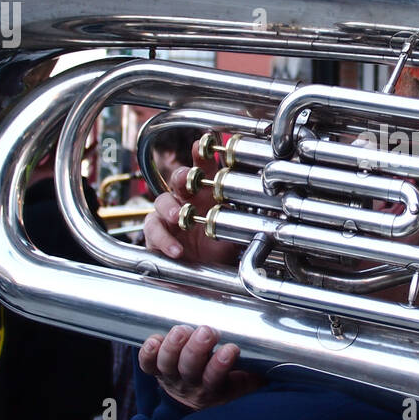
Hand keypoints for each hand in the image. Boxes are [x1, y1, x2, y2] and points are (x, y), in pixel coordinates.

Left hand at [138, 324, 262, 410]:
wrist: (200, 402)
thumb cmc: (229, 385)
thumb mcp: (249, 385)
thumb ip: (262, 371)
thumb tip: (286, 350)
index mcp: (215, 389)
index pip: (216, 379)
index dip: (221, 364)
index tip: (232, 349)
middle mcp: (191, 384)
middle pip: (190, 368)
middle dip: (197, 348)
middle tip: (208, 331)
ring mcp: (172, 377)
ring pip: (168, 363)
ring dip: (174, 345)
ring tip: (183, 330)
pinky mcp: (157, 371)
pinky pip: (148, 364)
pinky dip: (149, 352)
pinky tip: (155, 339)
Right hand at [142, 151, 238, 267]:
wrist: (201, 278)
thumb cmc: (218, 252)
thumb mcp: (234, 236)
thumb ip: (243, 223)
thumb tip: (264, 213)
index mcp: (206, 195)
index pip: (204, 169)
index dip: (203, 153)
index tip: (206, 141)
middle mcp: (186, 201)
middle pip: (179, 178)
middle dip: (183, 176)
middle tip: (190, 179)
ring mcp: (169, 216)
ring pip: (162, 200)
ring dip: (170, 207)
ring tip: (180, 217)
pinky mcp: (156, 233)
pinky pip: (154, 230)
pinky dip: (164, 239)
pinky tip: (176, 249)